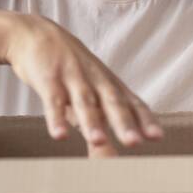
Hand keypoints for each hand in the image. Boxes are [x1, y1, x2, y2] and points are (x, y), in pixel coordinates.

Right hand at [2, 13, 162, 156]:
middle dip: (123, 123)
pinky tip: (59, 136)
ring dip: (91, 121)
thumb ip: (100, 122)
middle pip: (112, 102)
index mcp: (109, 84)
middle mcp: (95, 81)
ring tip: (99, 141)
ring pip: (84, 101)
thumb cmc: (69, 69)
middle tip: (134, 143)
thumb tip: (108, 158)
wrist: (35, 34)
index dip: (145, 119)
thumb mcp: (88, 92)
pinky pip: (53, 100)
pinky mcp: (48, 79)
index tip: (157, 137)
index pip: (132, 102)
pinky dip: (56, 118)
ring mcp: (72, 78)